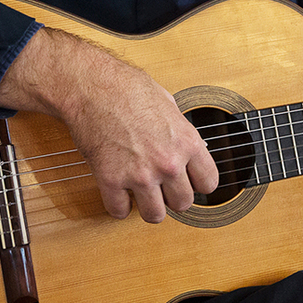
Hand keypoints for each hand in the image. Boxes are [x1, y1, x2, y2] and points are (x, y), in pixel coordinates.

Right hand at [0, 28, 218, 222]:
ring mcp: (140, 174)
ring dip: (148, 208)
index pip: (209, 183)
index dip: (199, 184)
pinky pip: (119, 211)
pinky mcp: (111, 180)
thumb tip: (187, 145)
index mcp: (187, 142)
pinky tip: (118, 194)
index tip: (190, 182)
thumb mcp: (169, 105)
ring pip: (154, 215)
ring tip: (142, 196)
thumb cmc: (128, 88)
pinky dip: (118, 206)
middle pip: (183, 204)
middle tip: (163, 189)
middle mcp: (168, 163)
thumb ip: (180, 131)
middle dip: (173, 198)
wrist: (93, 87)